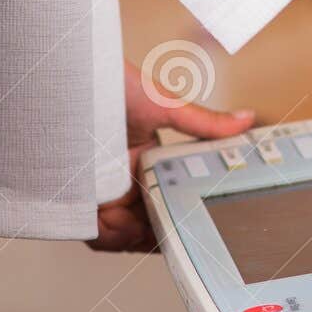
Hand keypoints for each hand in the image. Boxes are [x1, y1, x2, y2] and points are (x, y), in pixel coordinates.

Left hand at [90, 61, 255, 251]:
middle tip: (169, 235)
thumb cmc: (107, 81)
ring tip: (136, 225)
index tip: (194, 230)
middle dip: (157, 236)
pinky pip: (94, 231)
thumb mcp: (164, 105)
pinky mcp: (75, 196)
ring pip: (119, 234)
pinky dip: (107, 234)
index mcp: (147, 162)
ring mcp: (99, 190)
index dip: (179, 222)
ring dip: (131, 236)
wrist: (65, 75)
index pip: (168, 203)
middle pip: (145, 225)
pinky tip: (116, 221)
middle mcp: (122, 179)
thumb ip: (205, 123)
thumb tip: (246, 120)